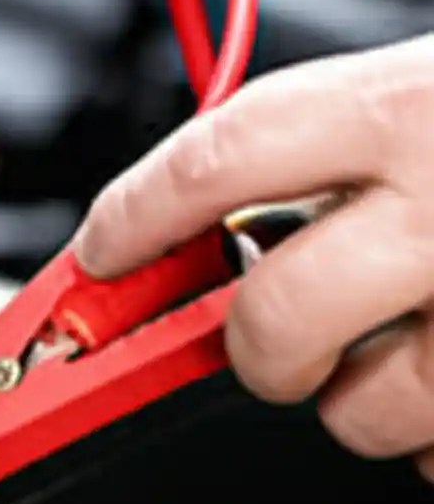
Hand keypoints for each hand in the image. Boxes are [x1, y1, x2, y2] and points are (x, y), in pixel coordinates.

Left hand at [72, 34, 433, 481]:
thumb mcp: (432, 95)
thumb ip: (324, 151)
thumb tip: (184, 223)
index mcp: (414, 106)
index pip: (221, 158)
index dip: (139, 214)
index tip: (101, 253)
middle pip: (275, 318)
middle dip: (251, 349)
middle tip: (266, 339)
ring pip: (364, 408)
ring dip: (362, 395)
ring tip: (419, 338)